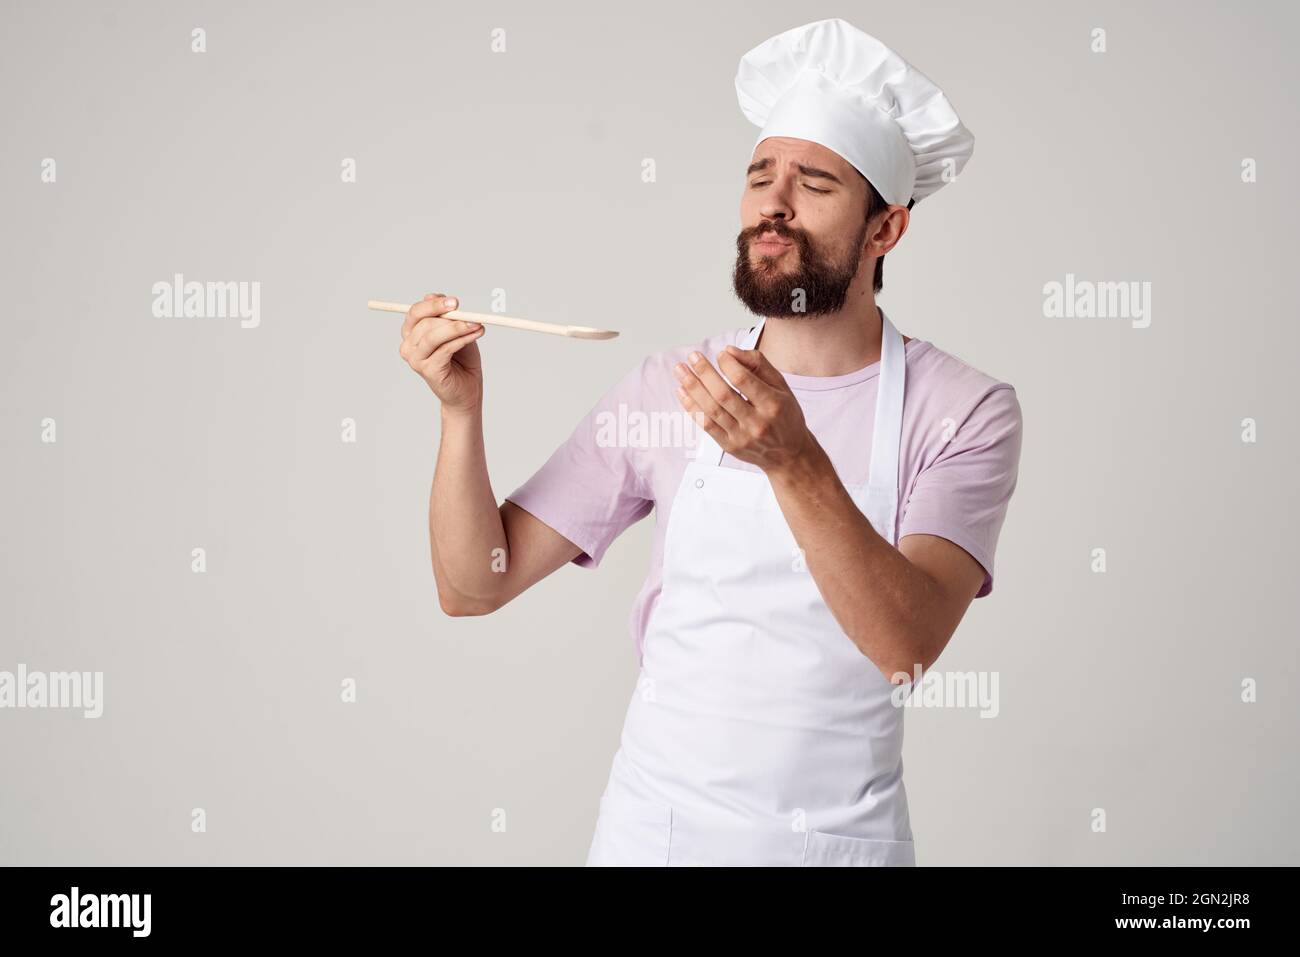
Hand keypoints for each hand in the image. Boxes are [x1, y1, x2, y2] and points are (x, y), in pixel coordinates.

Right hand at [399, 293, 485, 412]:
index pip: (415, 312)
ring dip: (458, 327)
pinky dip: (462, 339)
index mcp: (411, 333)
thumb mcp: (455, 331)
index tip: (455, 302)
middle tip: (471, 314)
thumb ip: (445, 315)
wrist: (467, 389)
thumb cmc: (461, 359)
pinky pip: (445, 349)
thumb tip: (433, 296)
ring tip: (477, 324)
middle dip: (450, 316)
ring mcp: (415, 360)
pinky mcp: (428, 370)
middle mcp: (408, 346)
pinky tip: (475, 334)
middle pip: (424, 323)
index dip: (434, 305)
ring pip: (433, 336)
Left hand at [673, 345, 815, 473]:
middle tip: (692, 357)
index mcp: (772, 404)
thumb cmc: (785, 416)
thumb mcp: (781, 386)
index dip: (728, 364)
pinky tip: (682, 392)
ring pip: (711, 410)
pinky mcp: (730, 446)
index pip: (743, 380)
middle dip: (704, 373)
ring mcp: (741, 437)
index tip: (721, 354)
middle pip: (723, 395)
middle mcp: (757, 422)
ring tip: (681, 371)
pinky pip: (706, 425)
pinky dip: (692, 407)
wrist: (788, 455)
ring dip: (692, 388)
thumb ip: (758, 364)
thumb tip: (730, 351)